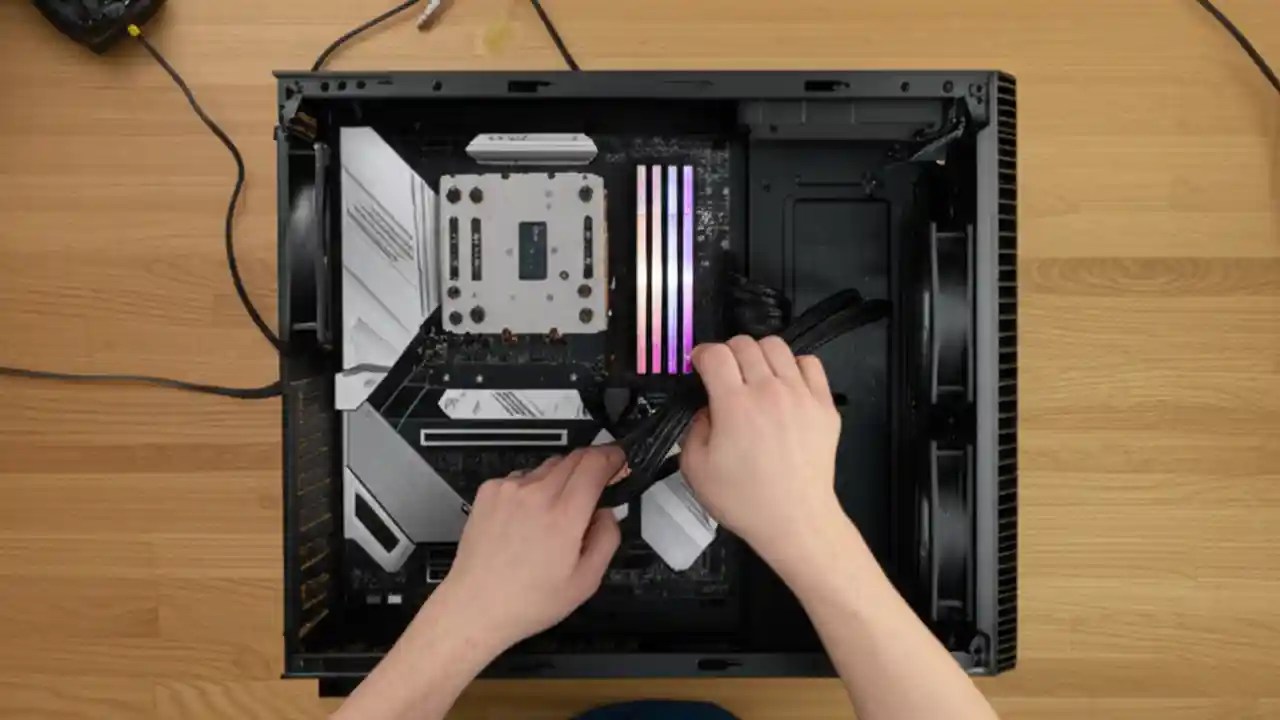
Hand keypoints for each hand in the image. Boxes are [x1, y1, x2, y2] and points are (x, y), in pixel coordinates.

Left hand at [433, 446, 623, 652]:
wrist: (476, 606)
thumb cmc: (527, 600)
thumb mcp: (586, 581)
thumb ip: (607, 538)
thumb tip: (608, 513)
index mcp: (564, 516)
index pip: (596, 463)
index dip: (613, 457)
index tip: (618, 460)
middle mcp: (536, 494)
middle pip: (575, 458)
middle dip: (591, 466)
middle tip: (594, 488)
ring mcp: (509, 489)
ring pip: (548, 467)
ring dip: (561, 479)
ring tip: (553, 516)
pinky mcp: (489, 491)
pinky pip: (522, 477)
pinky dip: (532, 489)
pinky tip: (527, 518)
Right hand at [680, 336, 844, 568]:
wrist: (795, 520)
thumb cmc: (744, 500)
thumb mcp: (695, 469)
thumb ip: (692, 429)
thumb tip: (706, 408)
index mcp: (735, 405)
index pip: (715, 354)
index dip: (701, 354)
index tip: (698, 365)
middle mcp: (769, 391)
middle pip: (745, 344)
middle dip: (727, 353)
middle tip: (724, 374)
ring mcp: (801, 395)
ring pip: (777, 347)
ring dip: (759, 354)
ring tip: (755, 375)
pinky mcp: (824, 406)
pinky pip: (811, 364)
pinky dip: (794, 366)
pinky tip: (785, 383)